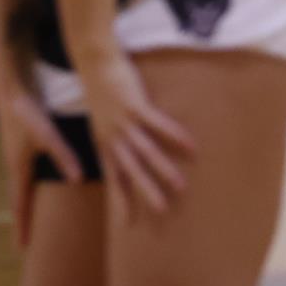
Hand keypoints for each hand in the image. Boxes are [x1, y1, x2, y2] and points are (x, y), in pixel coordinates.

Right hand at [0, 90, 82, 249]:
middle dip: (21, 222)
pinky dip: (28, 189)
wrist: (9, 92)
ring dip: (24, 205)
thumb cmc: (27, 113)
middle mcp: (14, 166)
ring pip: (20, 188)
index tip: (20, 250)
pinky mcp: (19, 148)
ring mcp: (15, 157)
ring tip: (30, 220)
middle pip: (17, 201)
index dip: (21, 227)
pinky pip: (23, 177)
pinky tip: (37, 188)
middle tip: (23, 243)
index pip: (20, 205)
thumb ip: (64, 156)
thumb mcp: (48, 135)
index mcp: (19, 169)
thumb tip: (78, 180)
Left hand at [77, 50, 192, 222]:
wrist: (94, 62)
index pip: (112, 176)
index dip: (120, 199)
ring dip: (163, 169)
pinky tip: (190, 146)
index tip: (128, 224)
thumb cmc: (101, 91)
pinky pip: (158, 123)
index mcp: (103, 142)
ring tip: (180, 186)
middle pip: (130, 169)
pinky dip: (174, 135)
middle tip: (161, 211)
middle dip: (145, 191)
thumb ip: (113, 138)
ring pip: (145, 150)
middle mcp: (112, 135)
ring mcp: (123, 121)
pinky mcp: (135, 105)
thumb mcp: (100, 120)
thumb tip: (127, 152)